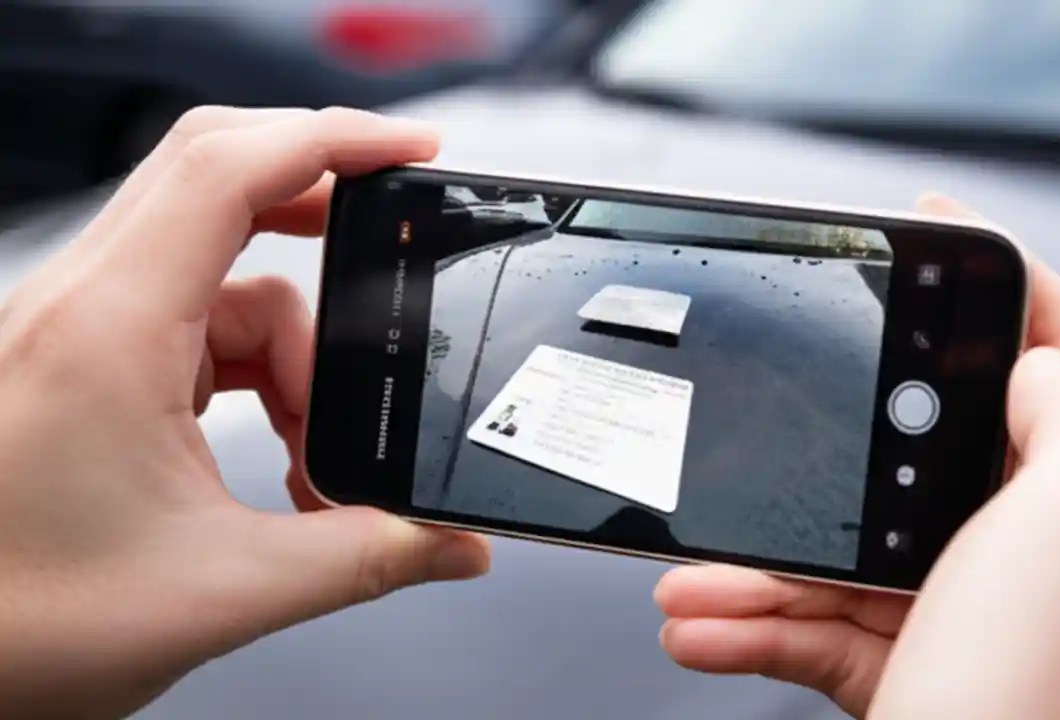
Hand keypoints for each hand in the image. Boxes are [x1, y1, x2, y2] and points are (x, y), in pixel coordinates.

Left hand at [0, 107, 489, 717]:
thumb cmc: (24, 625)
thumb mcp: (225, 590)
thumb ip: (366, 557)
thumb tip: (457, 544)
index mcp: (109, 332)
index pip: (228, 170)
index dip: (332, 138)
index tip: (413, 148)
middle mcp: (84, 308)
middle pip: (221, 185)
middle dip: (322, 206)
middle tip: (393, 244)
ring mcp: (81, 332)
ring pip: (224, 280)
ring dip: (295, 354)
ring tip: (315, 459)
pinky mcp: (86, 364)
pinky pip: (198, 329)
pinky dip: (258, 378)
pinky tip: (279, 457)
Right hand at [654, 196, 1059, 718]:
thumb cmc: (1033, 710)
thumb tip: (1036, 358)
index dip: (1004, 283)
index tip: (927, 231)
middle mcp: (1047, 568)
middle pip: (932, 456)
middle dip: (834, 443)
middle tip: (770, 414)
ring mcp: (976, 627)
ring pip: (855, 552)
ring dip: (762, 558)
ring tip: (694, 569)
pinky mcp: (916, 683)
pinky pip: (823, 630)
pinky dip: (756, 624)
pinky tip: (704, 624)